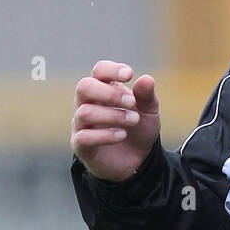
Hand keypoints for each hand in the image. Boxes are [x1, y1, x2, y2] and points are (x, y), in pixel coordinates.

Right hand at [71, 60, 160, 181]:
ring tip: (134, 121)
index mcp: (104, 89)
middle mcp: (88, 103)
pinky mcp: (80, 145)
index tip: (129, 75)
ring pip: (85, 112)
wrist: (138, 160)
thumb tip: (146, 79)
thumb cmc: (139, 128)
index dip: (111, 69)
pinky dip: (105, 135)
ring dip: (112, 115)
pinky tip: (122, 135)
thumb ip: (147, 95)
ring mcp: (81, 124)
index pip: (99, 70)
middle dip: (109, 92)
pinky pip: (84, 137)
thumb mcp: (149, 111)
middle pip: (84, 86)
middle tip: (132, 102)